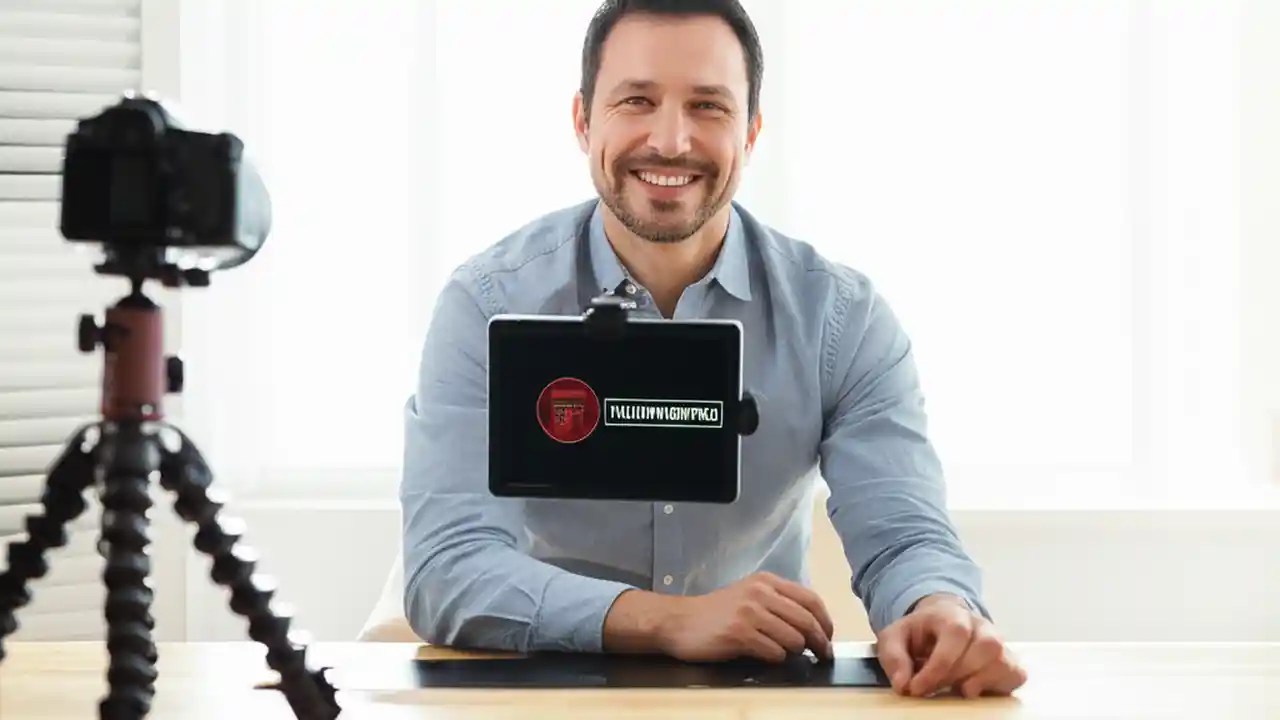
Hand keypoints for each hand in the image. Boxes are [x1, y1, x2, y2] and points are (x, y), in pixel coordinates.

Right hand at [658, 572, 834, 662]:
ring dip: (795, 652)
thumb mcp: (749, 595)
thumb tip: (812, 625)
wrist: (679, 621)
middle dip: (820, 641)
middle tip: (823, 654)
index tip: (828, 636)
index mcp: (766, 581)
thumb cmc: (716, 612)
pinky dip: (776, 658)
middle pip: (807, 620)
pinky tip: (766, 655)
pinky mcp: (739, 634)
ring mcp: (749, 613)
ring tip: (787, 654)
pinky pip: (774, 652)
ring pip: (793, 639)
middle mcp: (760, 593)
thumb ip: (778, 602)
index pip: (811, 599)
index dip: (826, 621)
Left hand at [875, 593, 1026, 698]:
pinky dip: (998, 687)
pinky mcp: (1009, 662)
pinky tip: (975, 690)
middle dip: (956, 674)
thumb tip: (903, 684)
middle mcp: (981, 625)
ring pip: (1002, 661)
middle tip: (934, 688)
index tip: (917, 688)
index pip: (956, 634)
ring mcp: (999, 643)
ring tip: (955, 689)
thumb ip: (893, 657)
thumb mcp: (894, 638)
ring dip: (978, 681)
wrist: (939, 625)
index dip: (938, 666)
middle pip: (985, 647)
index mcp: (952, 614)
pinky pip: (1016, 675)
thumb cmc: (919, 633)